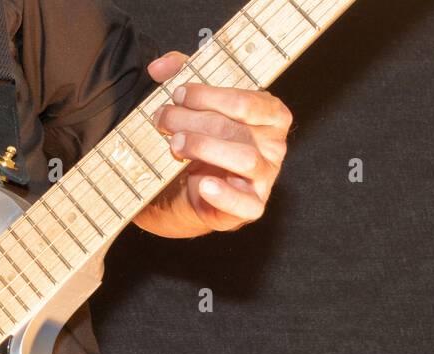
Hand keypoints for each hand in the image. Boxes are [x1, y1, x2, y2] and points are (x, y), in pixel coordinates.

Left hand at [134, 50, 292, 237]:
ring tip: (175, 145)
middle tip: (163, 119)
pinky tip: (202, 183)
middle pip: (235, 128)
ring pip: (244, 159)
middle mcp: (274, 145)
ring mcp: (265, 177)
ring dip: (203, 148)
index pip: (245, 101)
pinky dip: (223, 194)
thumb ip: (181, 75)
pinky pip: (244, 203)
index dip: (208, 96)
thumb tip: (159, 66)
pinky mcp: (252, 206)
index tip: (178, 94)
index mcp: (269, 115)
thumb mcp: (195, 103)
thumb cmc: (202, 141)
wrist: (192, 189)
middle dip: (193, 120)